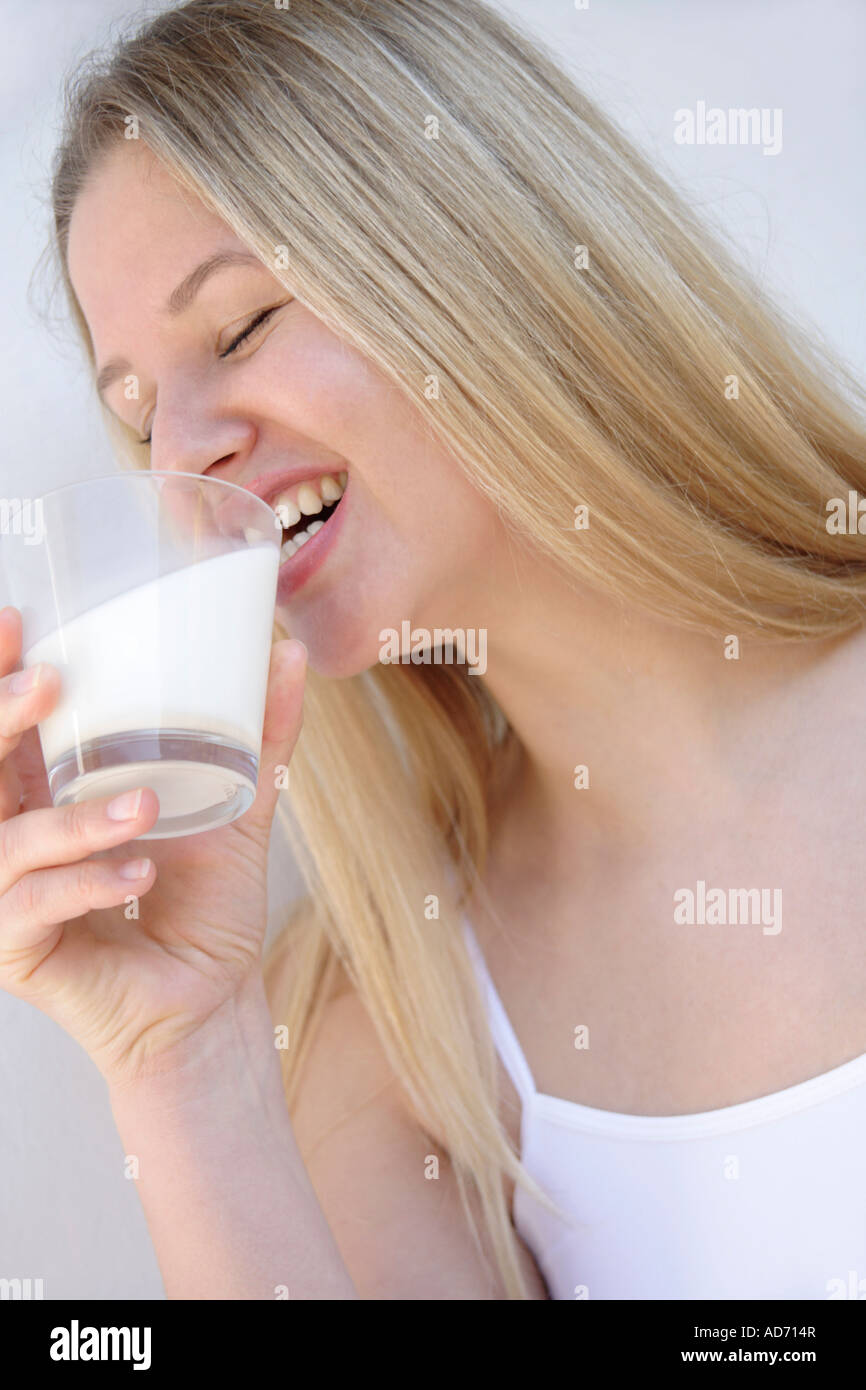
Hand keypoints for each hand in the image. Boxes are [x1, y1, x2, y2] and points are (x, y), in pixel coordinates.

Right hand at [0, 604, 305, 1086]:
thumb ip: (260, 738)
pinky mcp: (17, 950)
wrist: (211, 999)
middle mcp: (15, 837)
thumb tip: (291, 653)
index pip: (8, 727)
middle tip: (50, 683)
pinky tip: (138, 875)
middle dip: (0, 718)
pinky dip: (84, 885)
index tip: (16, 620)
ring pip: (4, 841)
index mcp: (50, 793)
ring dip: (69, 821)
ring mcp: (8, 896)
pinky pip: (30, 908)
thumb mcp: (236, 808)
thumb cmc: (206, 905)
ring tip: (144, 809)